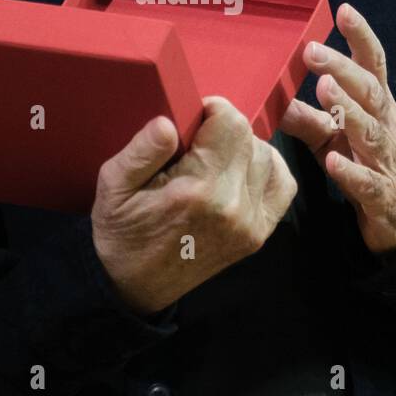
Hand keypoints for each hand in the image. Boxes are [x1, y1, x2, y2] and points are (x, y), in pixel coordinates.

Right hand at [91, 95, 296, 315]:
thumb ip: (142, 150)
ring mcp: (251, 223)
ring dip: (245, 149)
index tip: (194, 119)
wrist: (136, 286)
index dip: (213, 109)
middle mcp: (233, 206)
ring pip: (268, 157)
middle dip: (225, 129)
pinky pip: (283, 185)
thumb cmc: (122, 231)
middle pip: (250, 138)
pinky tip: (241, 170)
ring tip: (215, 158)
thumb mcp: (113, 186)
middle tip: (198, 141)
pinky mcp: (258, 235)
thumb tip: (169, 122)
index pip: (232, 123)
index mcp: (198, 190)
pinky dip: (268, 170)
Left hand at [279, 3, 395, 252]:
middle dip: (344, 69)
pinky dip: (350, 172)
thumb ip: (305, 115)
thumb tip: (266, 95)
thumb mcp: (332, 135)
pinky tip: (332, 160)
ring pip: (371, 132)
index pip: (373, 65)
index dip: (361, 37)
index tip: (344, 10)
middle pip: (370, 92)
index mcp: (377, 107)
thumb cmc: (366, 163)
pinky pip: (368, 182)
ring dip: (349, 110)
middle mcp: (385, 127)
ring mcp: (386, 161)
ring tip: (324, 91)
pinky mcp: (383, 197)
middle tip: (313, 51)